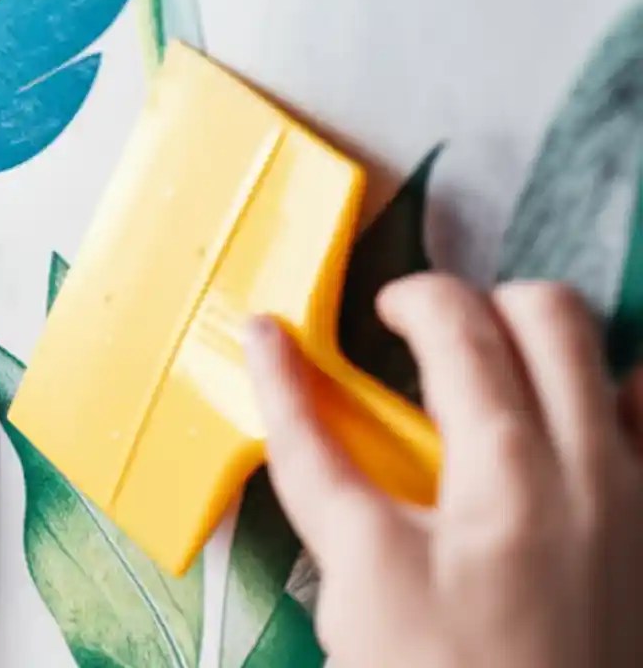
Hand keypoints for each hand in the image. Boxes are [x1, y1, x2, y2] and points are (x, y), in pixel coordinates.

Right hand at [245, 274, 642, 667]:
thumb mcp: (355, 568)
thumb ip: (309, 449)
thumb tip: (264, 348)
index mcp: (508, 463)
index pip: (445, 329)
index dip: (392, 302)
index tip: (361, 317)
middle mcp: (593, 460)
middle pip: (541, 310)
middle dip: (470, 302)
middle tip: (418, 344)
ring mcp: (637, 491)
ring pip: (610, 351)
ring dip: (544, 338)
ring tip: (493, 381)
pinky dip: (621, 394)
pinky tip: (576, 424)